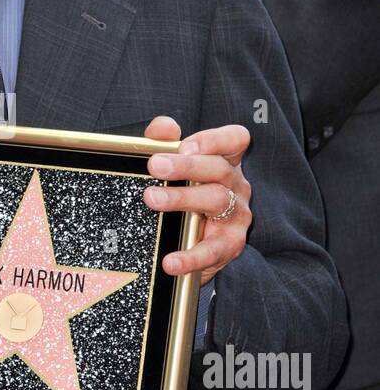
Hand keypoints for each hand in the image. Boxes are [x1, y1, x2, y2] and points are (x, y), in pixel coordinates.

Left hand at [142, 115, 251, 284]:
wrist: (192, 244)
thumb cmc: (186, 196)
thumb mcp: (174, 168)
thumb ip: (165, 142)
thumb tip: (162, 127)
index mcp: (226, 161)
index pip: (234, 139)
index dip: (213, 139)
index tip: (185, 145)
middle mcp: (237, 185)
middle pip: (218, 168)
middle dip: (185, 166)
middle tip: (155, 165)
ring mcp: (237, 215)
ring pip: (216, 200)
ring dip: (183, 198)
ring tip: (152, 199)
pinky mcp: (230, 245)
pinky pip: (211, 250)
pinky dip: (190, 257)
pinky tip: (170, 261)